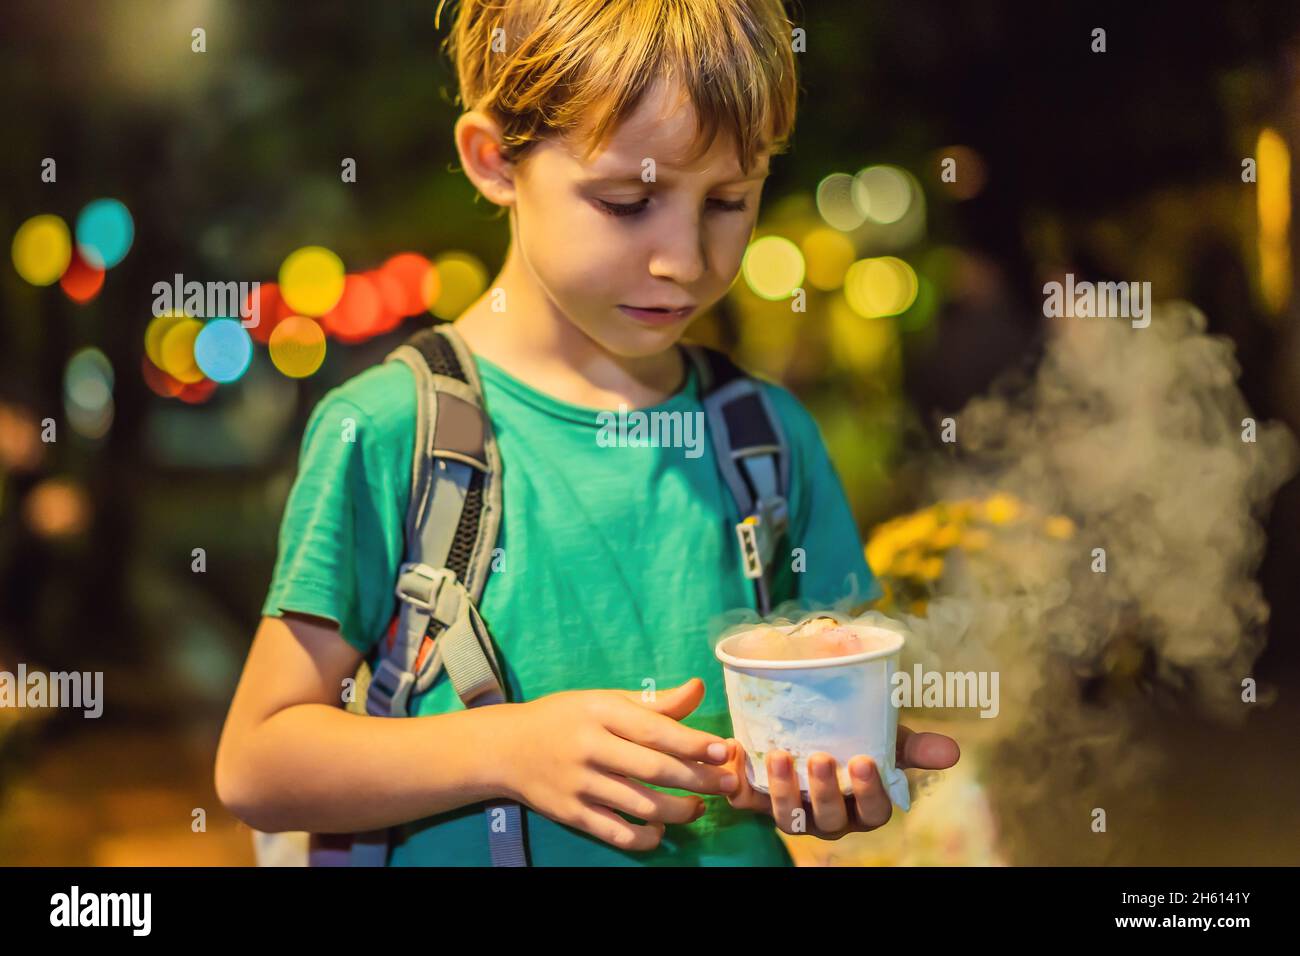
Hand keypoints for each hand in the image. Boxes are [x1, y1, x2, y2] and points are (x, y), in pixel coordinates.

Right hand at [494, 678, 735, 851]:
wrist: (506, 748)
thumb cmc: (565, 718)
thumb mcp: (604, 701)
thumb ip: (654, 702)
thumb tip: (699, 688)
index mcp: (600, 712)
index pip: (655, 730)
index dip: (694, 743)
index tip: (724, 751)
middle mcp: (589, 746)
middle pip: (654, 770)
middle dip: (697, 780)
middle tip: (727, 785)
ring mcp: (579, 783)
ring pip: (640, 805)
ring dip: (678, 811)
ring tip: (697, 807)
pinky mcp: (570, 813)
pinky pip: (616, 833)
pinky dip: (645, 837)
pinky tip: (660, 831)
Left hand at [720, 725, 959, 839]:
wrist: (804, 728)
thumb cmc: (855, 740)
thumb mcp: (885, 740)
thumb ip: (913, 747)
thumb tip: (952, 752)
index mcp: (863, 807)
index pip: (873, 812)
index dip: (869, 792)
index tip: (865, 761)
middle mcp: (829, 817)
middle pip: (829, 817)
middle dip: (825, 790)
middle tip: (820, 758)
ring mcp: (793, 812)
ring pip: (788, 816)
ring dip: (781, 789)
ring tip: (779, 755)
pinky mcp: (758, 801)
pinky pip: (747, 801)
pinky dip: (740, 784)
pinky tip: (737, 755)